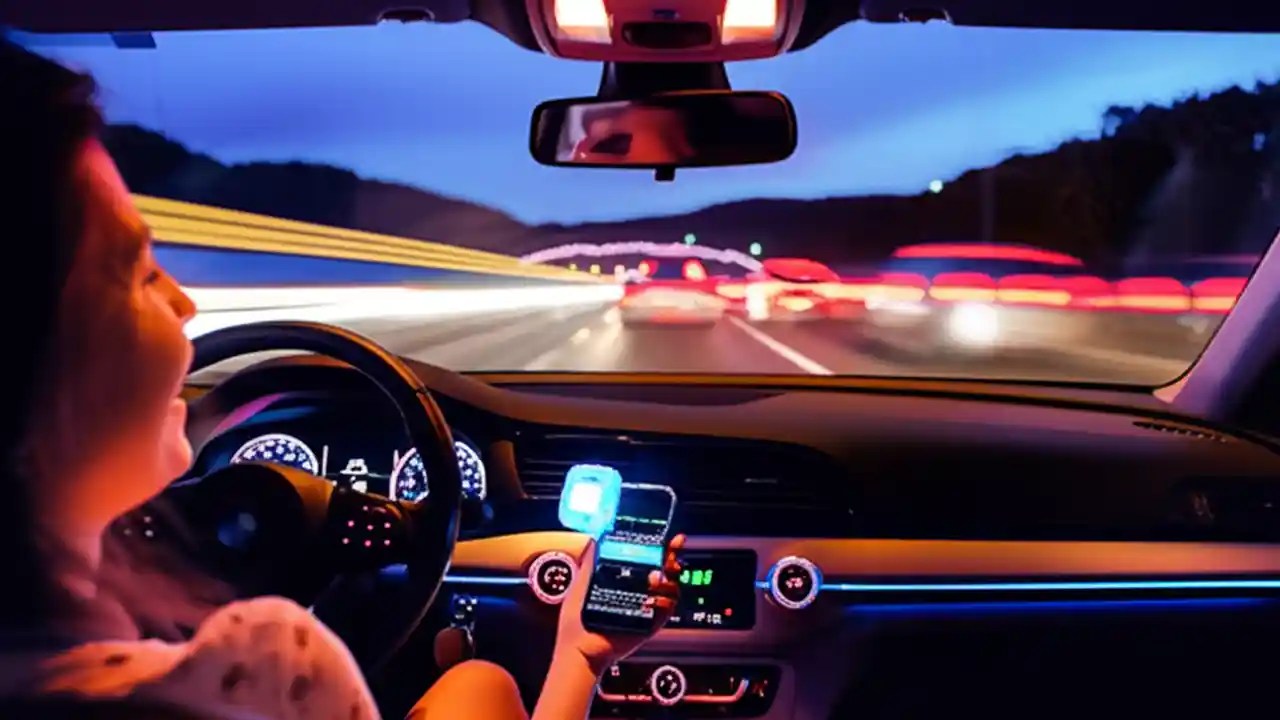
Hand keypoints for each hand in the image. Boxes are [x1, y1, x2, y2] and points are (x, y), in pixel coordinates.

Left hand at [554, 534, 684, 676]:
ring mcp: (647, 608)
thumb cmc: (576, 618)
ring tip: (654, 579)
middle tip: (670, 555)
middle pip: (665, 570)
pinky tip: (651, 598)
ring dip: (668, 580)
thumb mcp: (581, 582)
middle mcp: (639, 591)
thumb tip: (597, 537)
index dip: (660, 547)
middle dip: (672, 559)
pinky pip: (667, 609)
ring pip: (671, 588)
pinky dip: (664, 601)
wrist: (579, 647)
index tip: (668, 538)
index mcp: (625, 579)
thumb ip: (590, 561)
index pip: (648, 558)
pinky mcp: (650, 624)